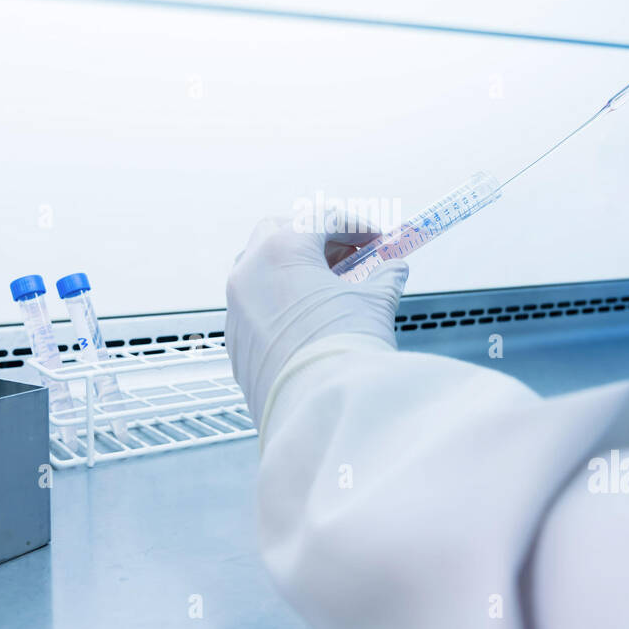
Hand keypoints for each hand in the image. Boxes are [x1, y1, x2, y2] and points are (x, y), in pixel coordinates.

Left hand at [225, 214, 407, 425]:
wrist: (319, 410)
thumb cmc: (345, 352)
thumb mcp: (374, 304)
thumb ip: (385, 278)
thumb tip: (394, 270)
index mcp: (281, 250)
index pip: (321, 218)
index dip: (357, 226)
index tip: (378, 240)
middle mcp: (249, 271)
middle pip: (280, 232)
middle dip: (317, 239)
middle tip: (351, 256)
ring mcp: (236, 306)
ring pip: (260, 267)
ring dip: (294, 268)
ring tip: (331, 286)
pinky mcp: (235, 340)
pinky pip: (256, 304)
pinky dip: (280, 300)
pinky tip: (310, 318)